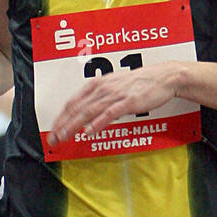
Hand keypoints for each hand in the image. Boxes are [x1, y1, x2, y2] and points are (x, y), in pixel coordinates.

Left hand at [48, 63, 179, 145]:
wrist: (163, 77)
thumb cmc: (139, 83)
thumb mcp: (114, 88)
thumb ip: (100, 99)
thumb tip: (88, 115)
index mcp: (97, 84)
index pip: (72, 102)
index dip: (61, 117)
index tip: (53, 130)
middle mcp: (102, 88)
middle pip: (76, 108)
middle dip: (62, 125)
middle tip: (53, 139)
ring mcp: (114, 95)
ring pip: (88, 112)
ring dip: (74, 126)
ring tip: (64, 137)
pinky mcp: (127, 102)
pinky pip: (108, 114)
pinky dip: (97, 123)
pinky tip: (88, 132)